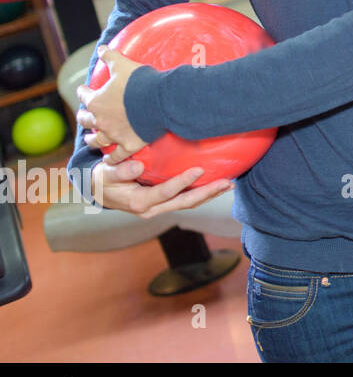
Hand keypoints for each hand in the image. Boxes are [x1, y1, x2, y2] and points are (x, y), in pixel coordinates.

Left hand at [76, 46, 147, 164]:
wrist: (160, 101)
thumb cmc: (141, 82)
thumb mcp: (123, 64)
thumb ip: (110, 56)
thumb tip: (102, 48)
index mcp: (97, 100)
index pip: (85, 96)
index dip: (83, 92)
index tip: (83, 90)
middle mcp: (101, 119)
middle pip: (87, 120)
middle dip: (84, 117)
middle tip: (84, 115)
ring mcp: (114, 134)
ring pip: (97, 140)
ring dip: (92, 140)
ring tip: (90, 139)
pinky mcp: (129, 145)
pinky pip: (117, 156)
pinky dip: (112, 159)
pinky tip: (109, 160)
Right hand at [89, 158, 231, 216]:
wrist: (100, 192)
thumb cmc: (103, 180)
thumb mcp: (106, 175)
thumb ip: (120, 171)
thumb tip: (137, 167)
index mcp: (139, 202)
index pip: (165, 192)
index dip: (183, 182)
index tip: (199, 169)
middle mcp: (152, 209)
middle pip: (185, 202)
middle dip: (208, 193)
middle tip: (226, 183)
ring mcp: (160, 208)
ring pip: (189, 203)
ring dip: (210, 194)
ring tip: (228, 184)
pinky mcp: (164, 204)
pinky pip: (186, 200)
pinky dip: (202, 194)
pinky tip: (216, 185)